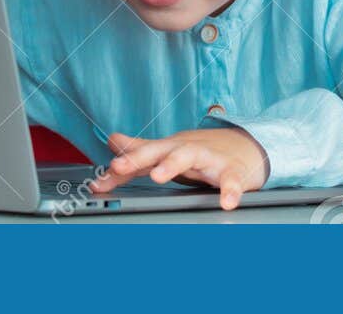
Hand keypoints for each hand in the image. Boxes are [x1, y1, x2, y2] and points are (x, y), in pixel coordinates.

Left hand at [90, 128, 268, 209]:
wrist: (243, 148)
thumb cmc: (200, 152)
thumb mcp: (168, 151)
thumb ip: (140, 150)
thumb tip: (112, 141)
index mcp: (169, 149)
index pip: (140, 156)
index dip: (119, 167)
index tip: (99, 181)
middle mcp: (186, 150)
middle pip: (160, 149)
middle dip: (139, 156)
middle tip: (119, 166)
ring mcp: (209, 158)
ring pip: (190, 156)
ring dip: (171, 164)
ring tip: (157, 176)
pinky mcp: (232, 171)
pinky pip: (231, 179)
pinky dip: (230, 190)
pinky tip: (226, 202)